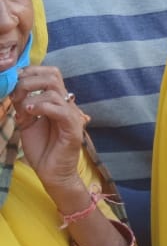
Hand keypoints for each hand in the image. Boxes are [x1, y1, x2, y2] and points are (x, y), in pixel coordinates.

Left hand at [11, 66, 89, 204]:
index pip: (51, 73)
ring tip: (22, 109)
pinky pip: (59, 109)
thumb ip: (23, 104)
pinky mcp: (73, 128)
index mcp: (57, 101)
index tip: (14, 82)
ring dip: (32, 96)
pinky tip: (29, 114)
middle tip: (15, 95)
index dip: (32, 72)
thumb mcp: (26, 121)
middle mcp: (67, 105)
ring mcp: (71, 115)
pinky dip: (41, 107)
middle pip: (53, 76)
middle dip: (29, 81)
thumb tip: (13, 88)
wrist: (52, 173)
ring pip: (54, 90)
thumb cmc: (42, 149)